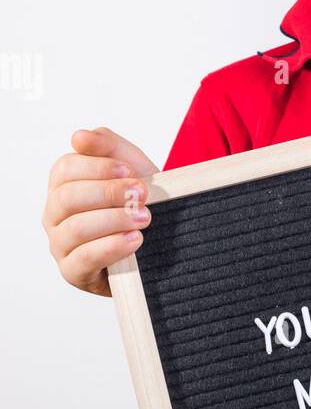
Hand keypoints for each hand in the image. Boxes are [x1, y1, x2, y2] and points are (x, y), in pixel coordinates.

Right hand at [42, 126, 158, 297]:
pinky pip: (84, 258)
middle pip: (68, 197)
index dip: (98, 167)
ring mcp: (60, 244)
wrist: (158, 243)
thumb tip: (79, 137)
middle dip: (109, 193)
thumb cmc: (137, 202)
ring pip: (76, 228)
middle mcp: (55, 214)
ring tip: (144, 218)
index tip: (130, 171)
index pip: (65, 169)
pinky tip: (135, 240)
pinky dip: (112, 246)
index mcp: (63, 185)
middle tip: (142, 194)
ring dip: (114, 219)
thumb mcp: (130, 168)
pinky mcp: (73, 272)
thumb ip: (108, 146)